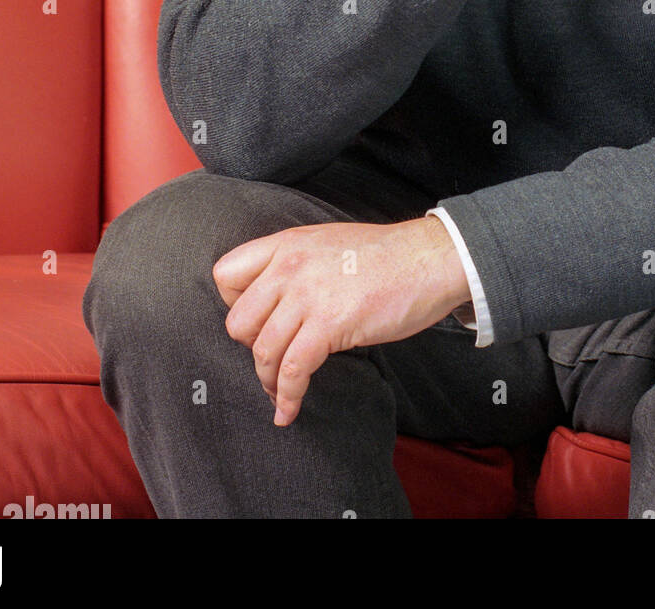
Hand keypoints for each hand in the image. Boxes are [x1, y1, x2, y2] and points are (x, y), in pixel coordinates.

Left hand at [212, 216, 469, 426]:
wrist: (429, 258)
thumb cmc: (386, 255)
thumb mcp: (329, 243)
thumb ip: (297, 263)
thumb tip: (278, 298)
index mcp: (287, 244)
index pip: (225, 274)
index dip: (234, 304)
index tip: (258, 320)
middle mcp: (289, 267)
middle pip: (237, 322)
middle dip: (251, 347)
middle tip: (276, 354)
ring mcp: (308, 295)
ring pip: (263, 351)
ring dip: (268, 381)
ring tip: (280, 394)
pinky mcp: (329, 324)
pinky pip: (292, 371)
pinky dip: (288, 398)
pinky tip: (289, 411)